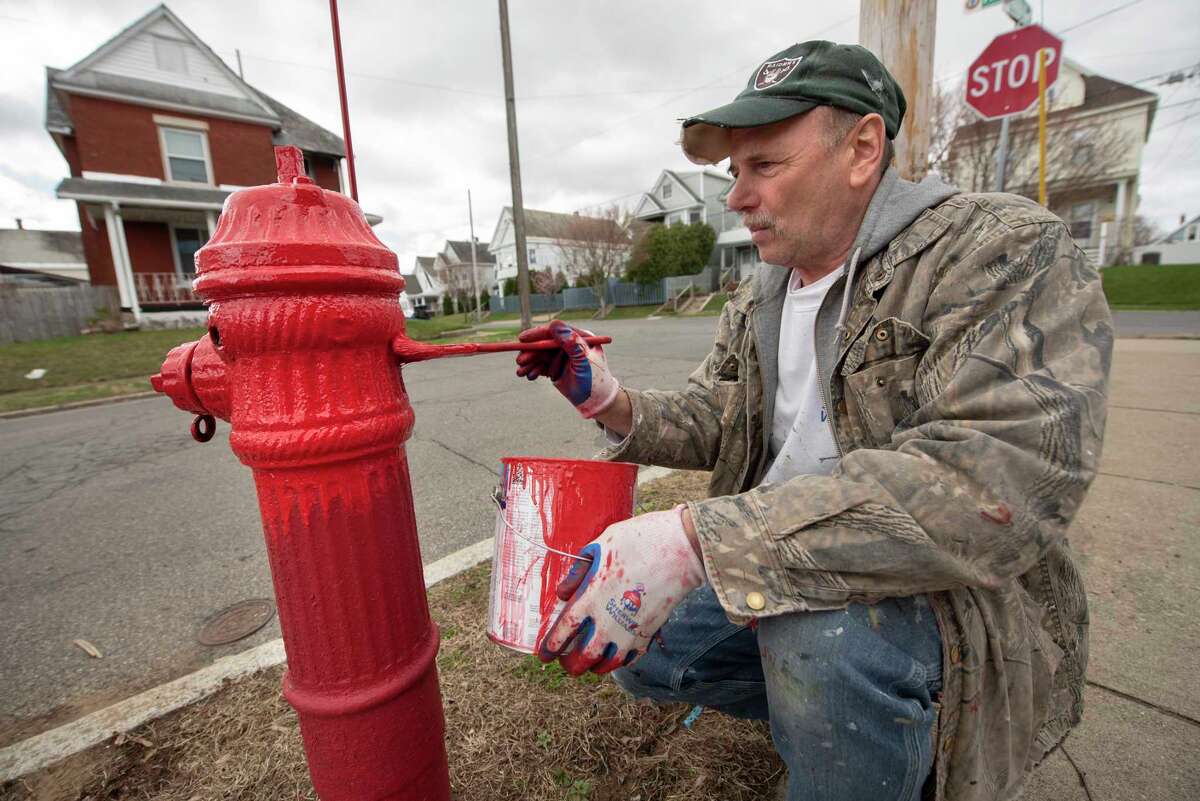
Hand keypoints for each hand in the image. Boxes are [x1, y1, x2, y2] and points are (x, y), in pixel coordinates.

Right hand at [516, 320, 619, 418]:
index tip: (523, 339)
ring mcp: (560, 356)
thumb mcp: (583, 361)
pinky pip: (540, 366)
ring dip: (529, 363)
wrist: (597, 401)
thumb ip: (570, 343)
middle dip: (530, 352)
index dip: (537, 333)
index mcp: (579, 338)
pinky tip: (530, 376)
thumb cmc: (595, 380)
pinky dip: (533, 370)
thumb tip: (554, 324)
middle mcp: (568, 344)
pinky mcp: (554, 367)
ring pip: (540, 355)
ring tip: (521, 373)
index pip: (555, 331)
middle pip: (544, 343)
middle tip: (520, 361)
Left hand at [537, 506, 705, 675]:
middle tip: (565, 664)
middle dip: (570, 665)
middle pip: (583, 655)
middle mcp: (609, 619)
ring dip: (595, 667)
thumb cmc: (639, 539)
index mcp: (592, 596)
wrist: (681, 548)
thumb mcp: (601, 544)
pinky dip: (621, 662)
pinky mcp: (650, 631)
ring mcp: (631, 628)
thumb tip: (562, 592)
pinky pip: (632, 657)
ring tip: (590, 666)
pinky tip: (616, 657)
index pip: (564, 630)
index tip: (543, 654)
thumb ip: (579, 570)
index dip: (550, 646)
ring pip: (608, 663)